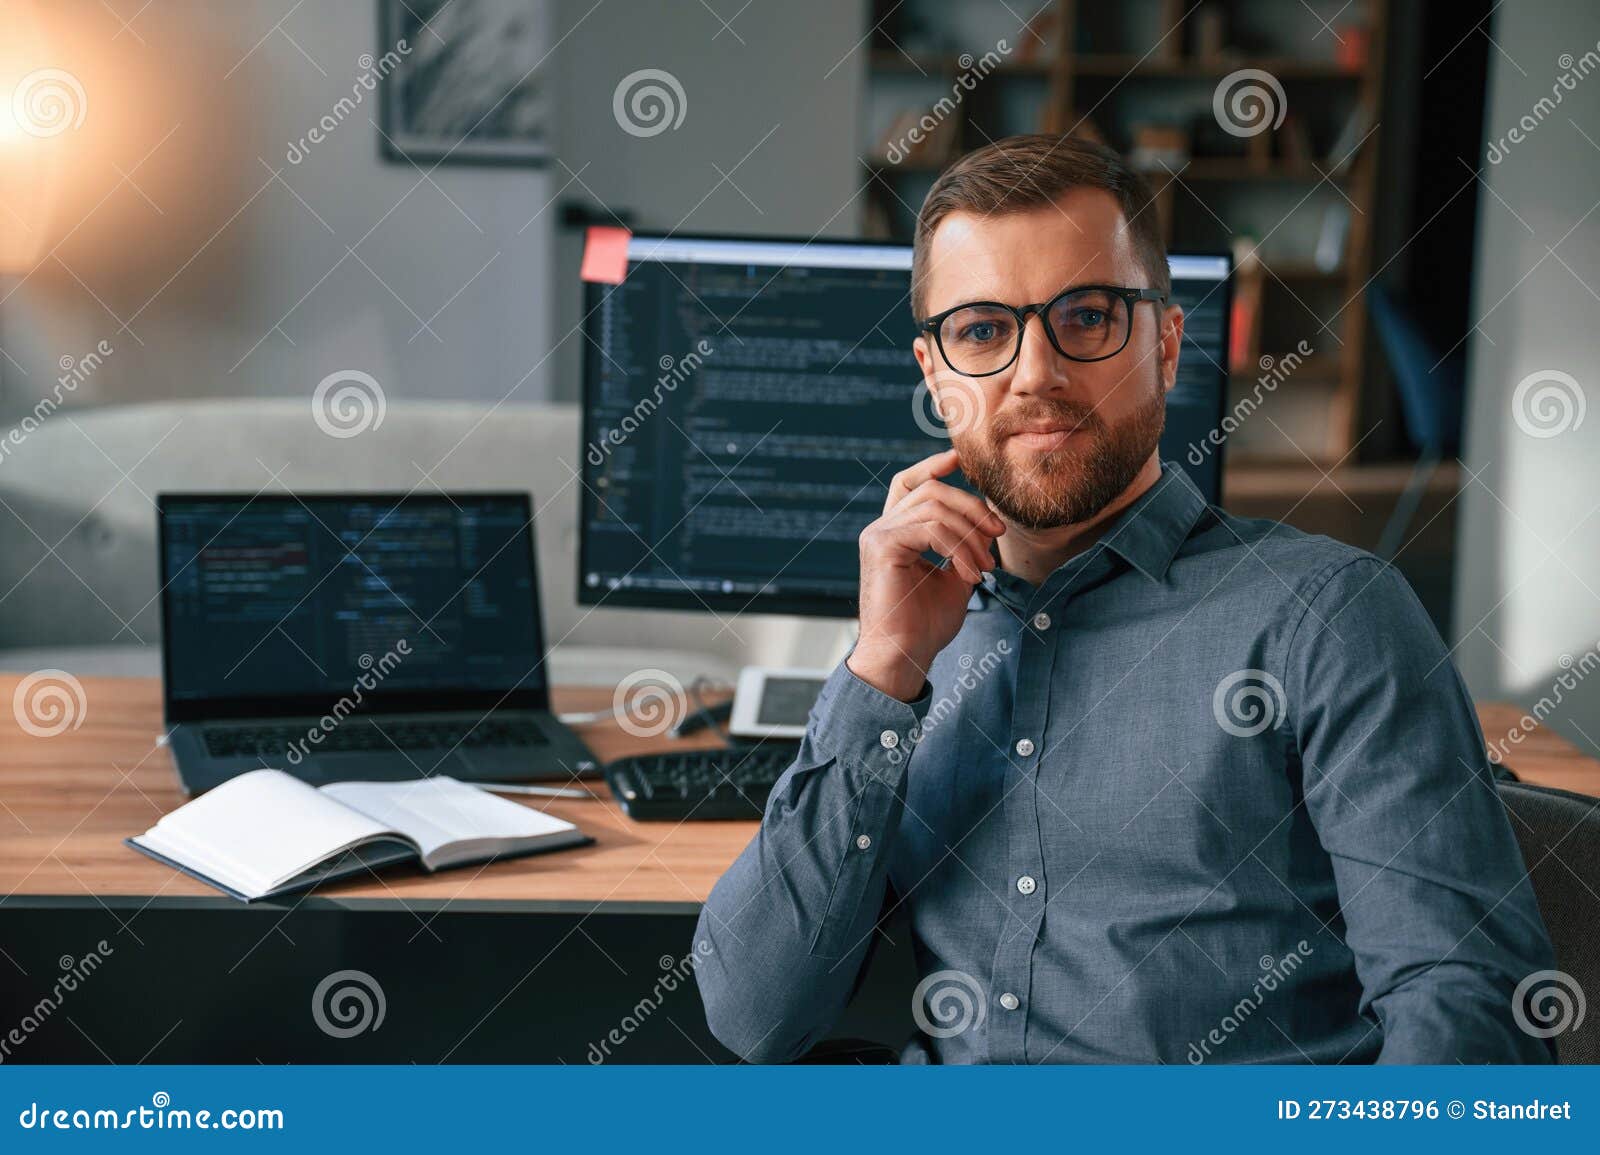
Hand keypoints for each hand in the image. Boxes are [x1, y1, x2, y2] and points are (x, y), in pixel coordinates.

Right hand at [848, 448, 1004, 700]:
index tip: (960, 460)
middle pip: (930, 490)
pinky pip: (930, 528)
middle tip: (998, 534)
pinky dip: (957, 548)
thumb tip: (987, 528)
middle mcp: (881, 529)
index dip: (933, 466)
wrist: (904, 657)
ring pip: (934, 507)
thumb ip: (965, 550)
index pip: (909, 484)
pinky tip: (969, 574)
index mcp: (895, 533)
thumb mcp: (955, 580)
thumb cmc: (924, 626)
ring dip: (970, 535)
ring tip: (983, 568)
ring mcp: (877, 535)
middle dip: (972, 506)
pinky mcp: (881, 546)